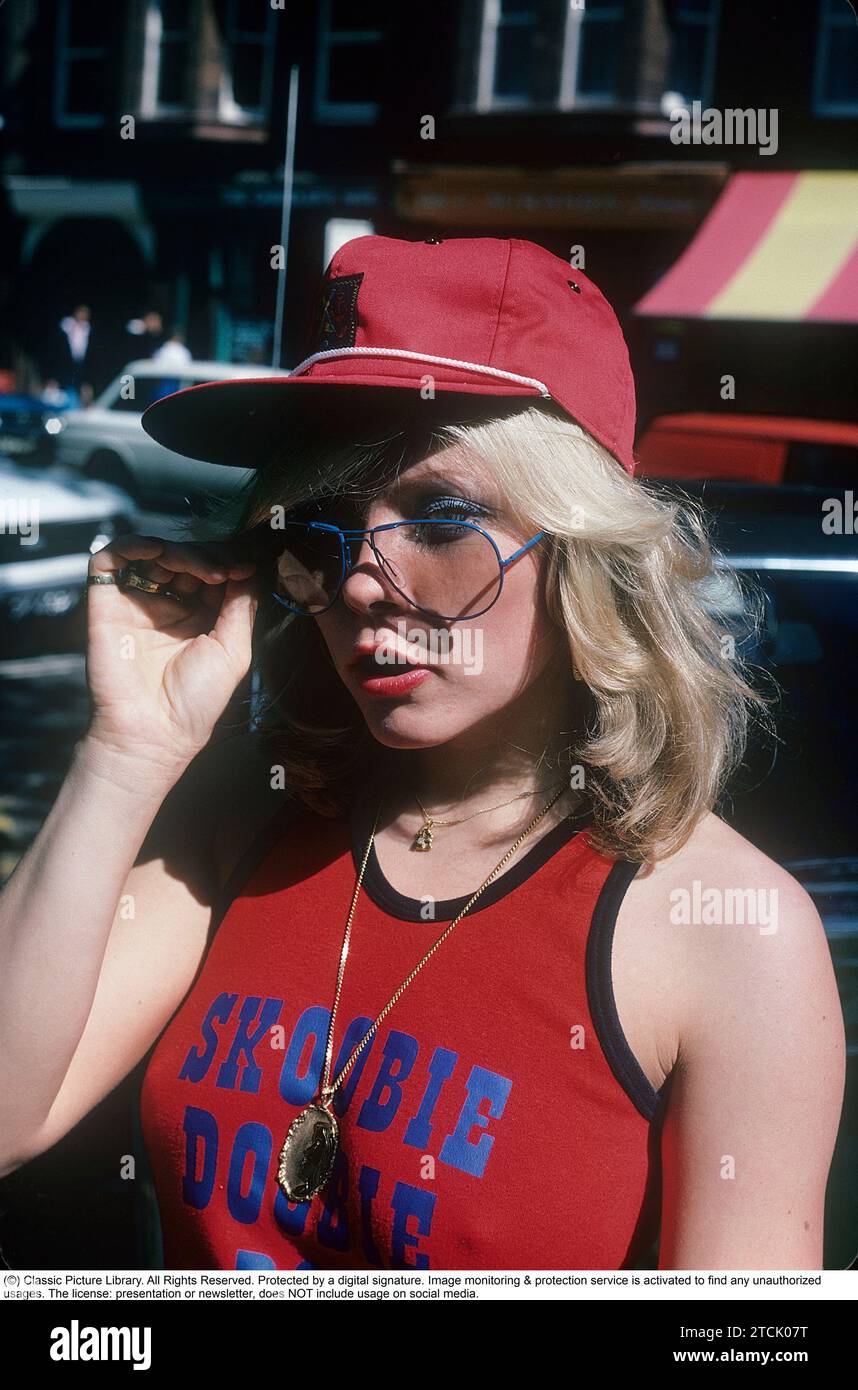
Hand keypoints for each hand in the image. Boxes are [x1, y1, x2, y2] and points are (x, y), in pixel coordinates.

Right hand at [84, 534, 259, 778]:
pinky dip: (132, 544)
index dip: (229, 562)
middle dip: (208, 557)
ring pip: (155, 554)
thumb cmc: (194, 702)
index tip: (245, 566)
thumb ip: (242, 605)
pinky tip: (156, 550)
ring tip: (199, 570)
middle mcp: (169, 606)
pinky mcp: (107, 602)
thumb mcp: (234, 650)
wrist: (152, 731)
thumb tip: (250, 566)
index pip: (213, 572)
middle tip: (222, 571)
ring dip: (180, 551)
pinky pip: (111, 560)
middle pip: (187, 559)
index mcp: (201, 617)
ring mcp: (138, 602)